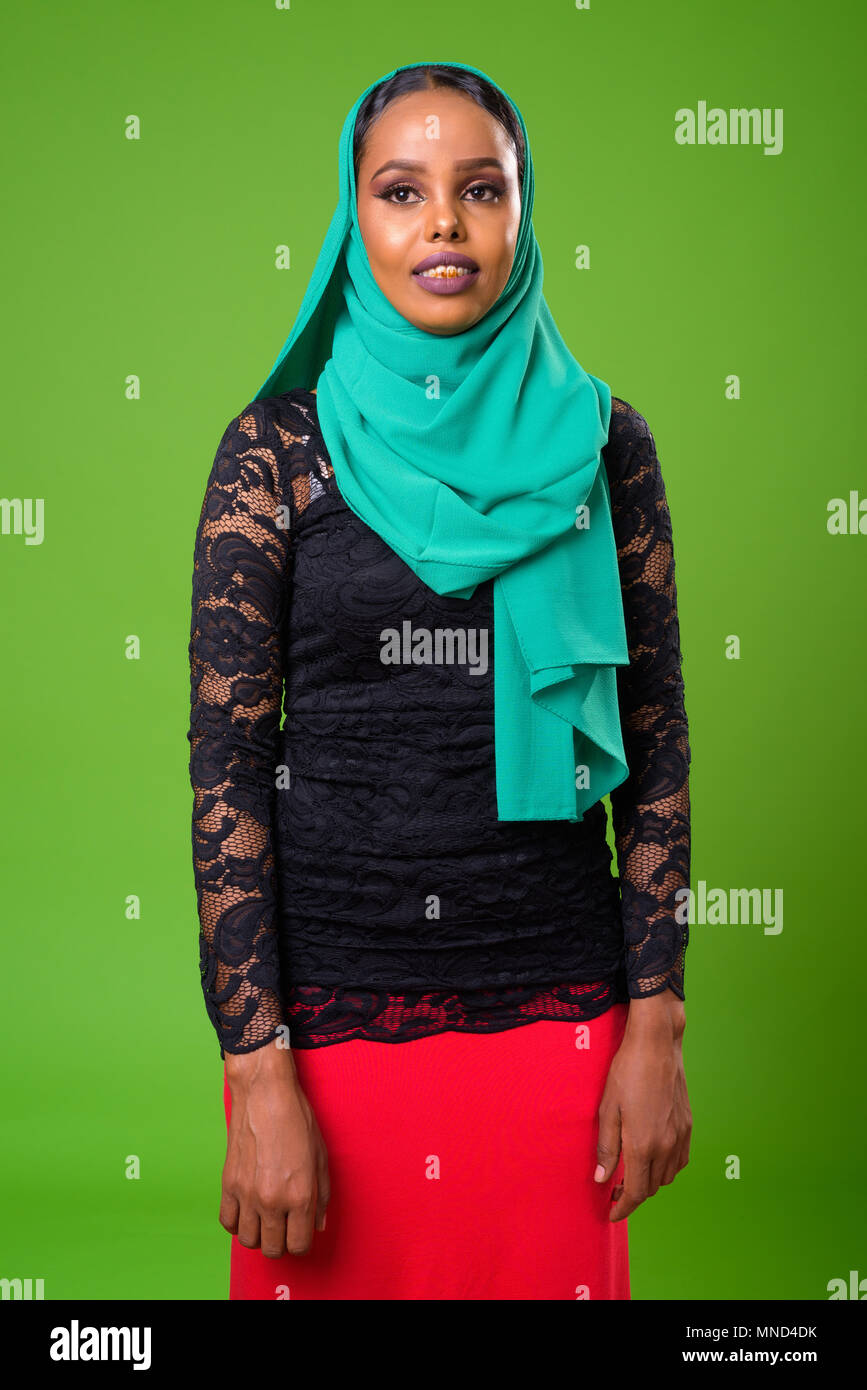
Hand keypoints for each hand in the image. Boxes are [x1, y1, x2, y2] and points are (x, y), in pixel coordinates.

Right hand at [221, 1041, 330, 1257]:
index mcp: (300, 1196)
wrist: (265, 1095)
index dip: (302, 1242)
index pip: (298, 1245)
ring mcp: (247, 1194)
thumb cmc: (297, 1121)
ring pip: (248, 1241)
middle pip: (272, 1249)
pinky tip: (247, 1210)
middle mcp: (272, 1201)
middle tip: (284, 1225)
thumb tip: (318, 1225)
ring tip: (265, 1218)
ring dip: (258, 1234)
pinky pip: (227, 1222)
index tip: (300, 1231)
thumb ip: (321, 1197)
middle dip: (281, 1242)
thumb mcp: (321, 1157)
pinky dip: (237, 1222)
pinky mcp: (228, 1184)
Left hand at [594, 991, 690, 1221]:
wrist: (657, 1045)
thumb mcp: (606, 1109)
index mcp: (642, 1145)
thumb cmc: (627, 1072)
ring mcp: (680, 1136)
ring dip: (650, 1182)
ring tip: (631, 1173)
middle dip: (633, 1195)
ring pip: (667, 1176)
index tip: (612, 1214)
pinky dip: (667, 1168)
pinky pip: (680, 1160)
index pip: (635, 1192)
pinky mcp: (687, 1125)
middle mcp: (665, 1146)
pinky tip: (653, 1158)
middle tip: (614, 1189)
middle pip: (651, 1187)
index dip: (622, 1208)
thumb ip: (605, 1147)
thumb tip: (602, 1178)